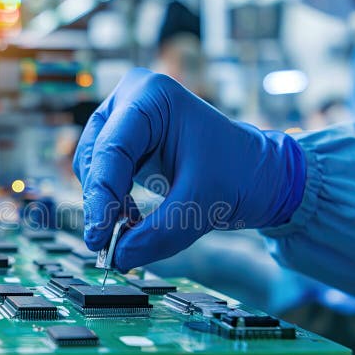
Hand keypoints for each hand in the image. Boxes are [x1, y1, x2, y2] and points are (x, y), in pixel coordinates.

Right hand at [73, 68, 305, 270]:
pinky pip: (104, 173)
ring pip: (95, 167)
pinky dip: (112, 201)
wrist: (260, 174)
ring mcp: (127, 118)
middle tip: (107, 244)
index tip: (98, 237)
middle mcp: (133, 99)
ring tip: (126, 231)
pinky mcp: (127, 141)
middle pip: (96, 156)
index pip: (112, 150)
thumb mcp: (201, 205)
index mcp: (153, 97)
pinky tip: (130, 222)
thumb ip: (157, 233)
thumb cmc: (241, 173)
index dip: (101, 197)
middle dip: (102, 201)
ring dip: (105, 203)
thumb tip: (118, 257)